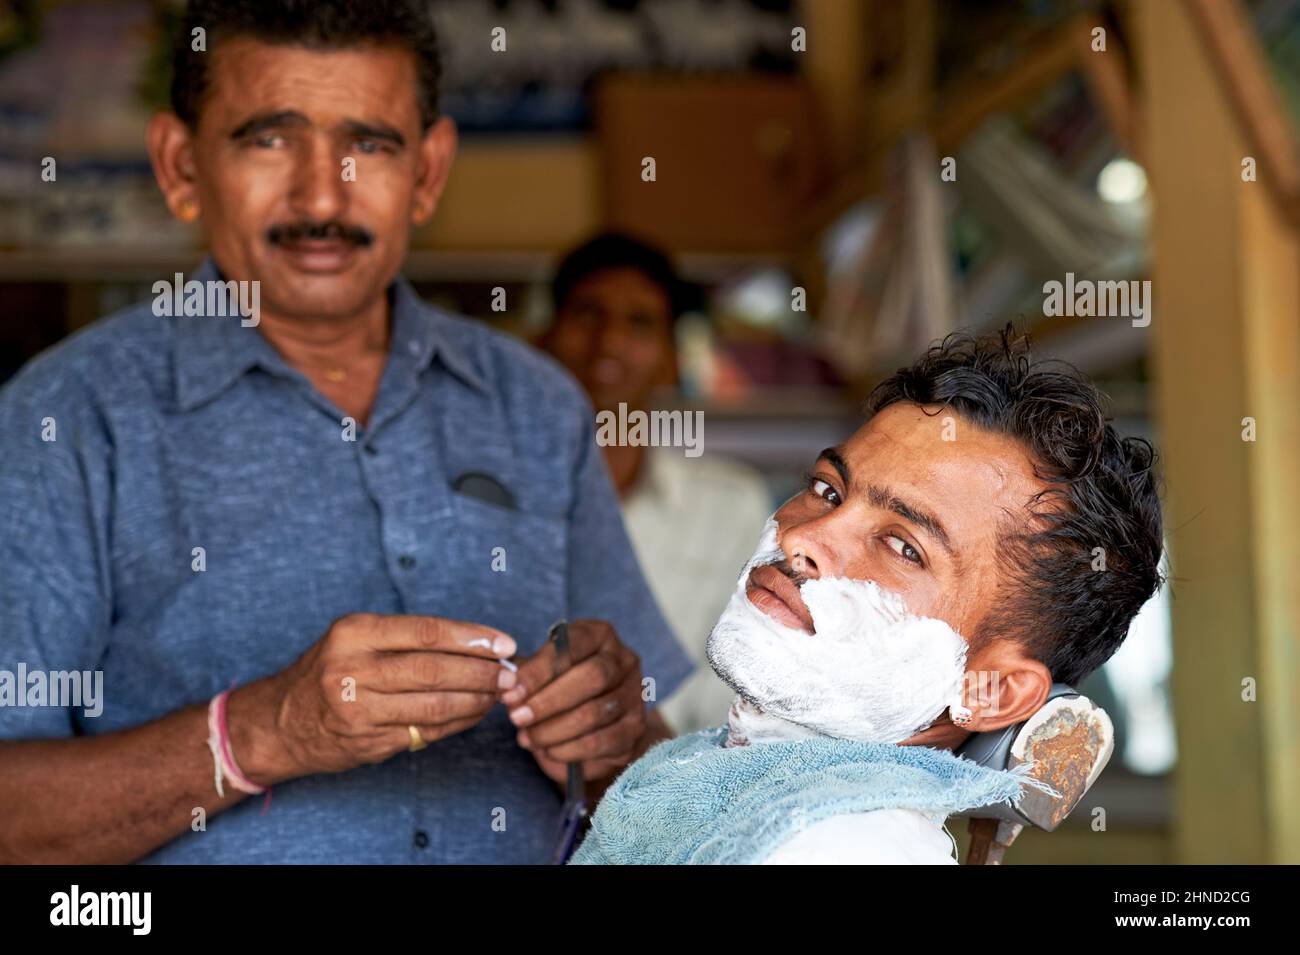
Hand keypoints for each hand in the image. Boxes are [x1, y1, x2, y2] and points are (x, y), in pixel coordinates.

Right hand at [233, 613, 516, 782]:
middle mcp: (352, 670)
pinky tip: (474, 713)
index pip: (428, 632)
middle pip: (434, 670)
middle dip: (481, 673)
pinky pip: (425, 733)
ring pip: (434, 706)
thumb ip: (408, 638)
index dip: (473, 639)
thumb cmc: (330, 670)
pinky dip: (457, 723)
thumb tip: (477, 644)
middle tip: (508, 674)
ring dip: (475, 701)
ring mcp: (357, 710)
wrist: (279, 721)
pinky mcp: (366, 742)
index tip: (505, 643)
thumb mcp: (356, 639)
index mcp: (354, 633)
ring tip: (497, 694)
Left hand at [499, 619, 646, 785]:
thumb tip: (505, 687)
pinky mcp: (635, 729)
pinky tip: (548, 750)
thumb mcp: (543, 670)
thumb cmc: (561, 685)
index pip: (573, 645)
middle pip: (592, 677)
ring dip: (554, 729)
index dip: (539, 670)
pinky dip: (569, 750)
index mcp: (600, 635)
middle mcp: (625, 661)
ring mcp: (635, 696)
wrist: (593, 720)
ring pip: (596, 713)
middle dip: (548, 702)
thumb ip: (527, 674)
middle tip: (517, 718)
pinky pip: (602, 742)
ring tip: (527, 738)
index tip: (510, 693)